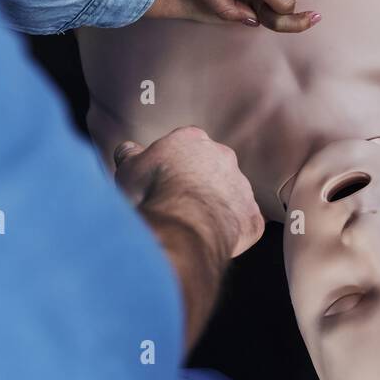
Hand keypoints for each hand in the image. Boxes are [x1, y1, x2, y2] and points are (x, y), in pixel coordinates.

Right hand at [114, 126, 262, 258]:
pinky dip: (231, 230)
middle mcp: (223, 157)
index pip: (184, 146)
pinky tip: (212, 239)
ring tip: (192, 225)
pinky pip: (243, 222)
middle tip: (177, 203)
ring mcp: (241, 187)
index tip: (161, 179)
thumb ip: (130, 156)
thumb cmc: (153, 193)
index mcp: (192, 139)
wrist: (183, 225)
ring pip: (229, 194)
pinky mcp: (252, 217)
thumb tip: (127, 149)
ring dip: (215, 206)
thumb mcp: (128, 170)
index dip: (172, 164)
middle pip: (210, 167)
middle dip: (197, 182)